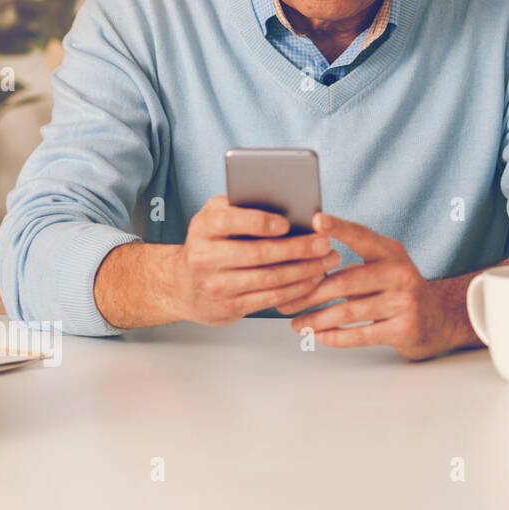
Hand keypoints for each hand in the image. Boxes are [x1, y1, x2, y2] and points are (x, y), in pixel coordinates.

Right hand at [170, 196, 341, 325]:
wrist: (181, 285)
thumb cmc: (211, 242)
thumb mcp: (217, 216)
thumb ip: (243, 206)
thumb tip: (287, 202)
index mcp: (204, 227)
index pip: (230, 221)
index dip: (260, 222)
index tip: (287, 223)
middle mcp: (205, 258)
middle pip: (259, 254)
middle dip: (298, 248)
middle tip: (325, 242)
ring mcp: (217, 286)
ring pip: (270, 278)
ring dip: (305, 270)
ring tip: (328, 259)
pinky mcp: (229, 307)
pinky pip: (271, 298)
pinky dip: (297, 288)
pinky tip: (314, 278)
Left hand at [278, 212, 463, 360]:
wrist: (437, 319)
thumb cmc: (396, 290)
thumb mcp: (383, 267)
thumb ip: (352, 264)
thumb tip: (302, 264)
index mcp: (391, 252)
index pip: (362, 236)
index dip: (339, 228)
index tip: (315, 221)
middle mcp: (401, 273)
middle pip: (346, 281)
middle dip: (310, 293)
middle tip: (284, 302)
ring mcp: (405, 302)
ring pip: (349, 311)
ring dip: (317, 319)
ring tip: (295, 324)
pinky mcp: (405, 328)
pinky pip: (361, 335)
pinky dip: (335, 337)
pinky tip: (318, 336)